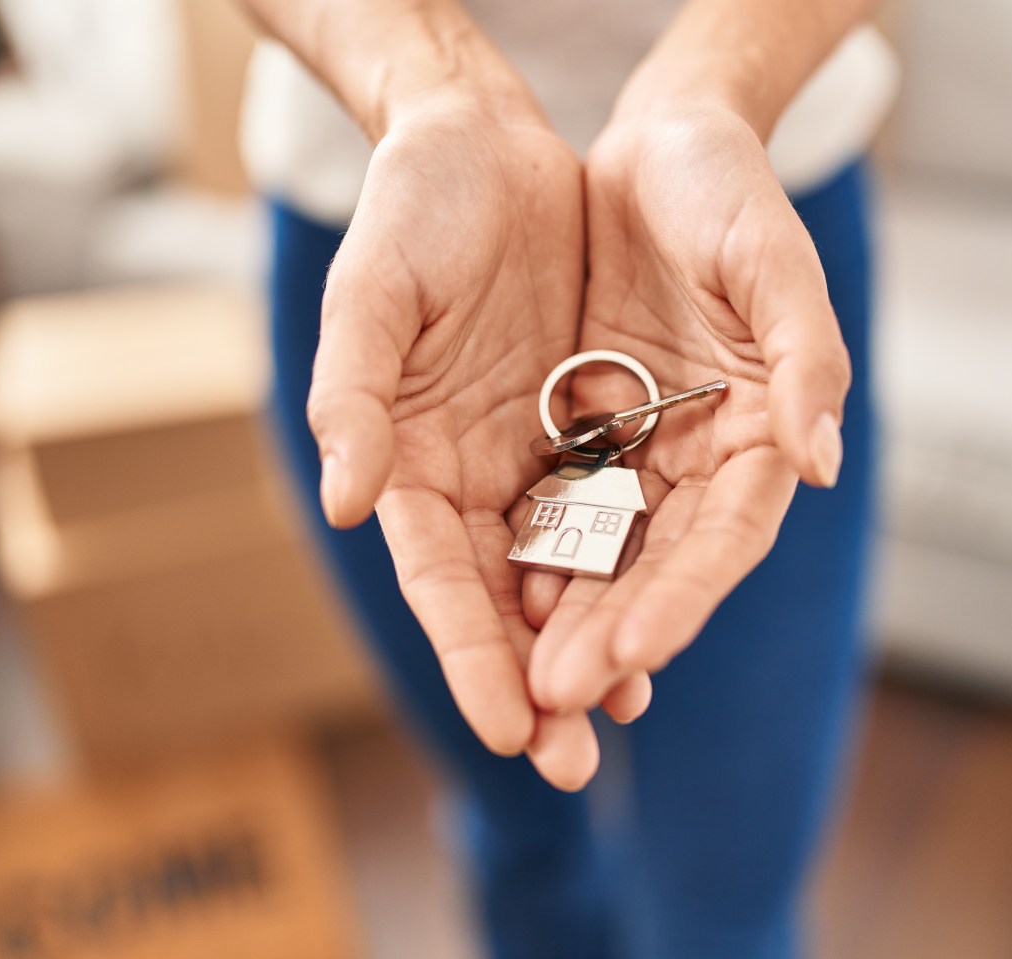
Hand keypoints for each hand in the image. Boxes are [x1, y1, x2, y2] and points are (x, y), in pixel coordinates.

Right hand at [307, 93, 643, 789]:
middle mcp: (471, 479)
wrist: (483, 146)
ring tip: (625, 718)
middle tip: (572, 764)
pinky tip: (666, 622)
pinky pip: (622, 510)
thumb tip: (345, 501)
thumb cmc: (411, 210)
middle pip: (504, 600)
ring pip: (569, 572)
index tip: (504, 728)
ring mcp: (533, 458)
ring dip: (596, 646)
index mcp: (408, 462)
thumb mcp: (374, 292)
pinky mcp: (591, 429)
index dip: (468, 654)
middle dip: (537, 682)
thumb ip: (355, 394)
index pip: (440, 579)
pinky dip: (640, 567)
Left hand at [525, 102, 851, 714]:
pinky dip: (528, 556)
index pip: (725, 538)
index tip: (631, 658)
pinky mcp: (584, 432)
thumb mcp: (773, 259)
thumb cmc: (729, 190)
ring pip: (601, 554)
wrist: (658, 144)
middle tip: (556, 703)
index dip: (681, 601)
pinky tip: (495, 606)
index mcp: (762, 433)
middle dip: (610, 637)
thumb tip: (822, 462)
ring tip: (522, 686)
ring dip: (564, 620)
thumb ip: (804, 357)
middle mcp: (703, 459)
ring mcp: (641, 451)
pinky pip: (551, 504)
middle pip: (657, 568)